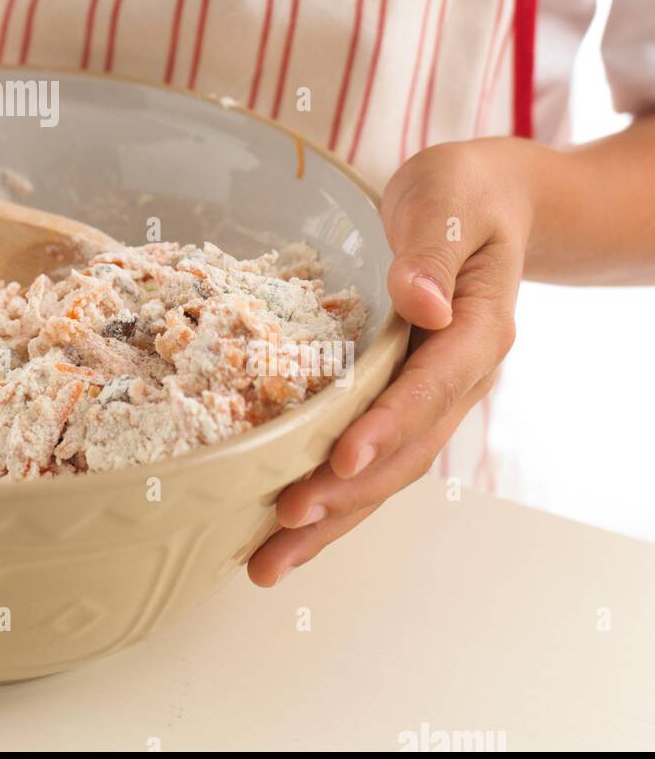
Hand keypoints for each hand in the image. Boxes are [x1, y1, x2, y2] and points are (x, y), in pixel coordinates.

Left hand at [247, 137, 535, 585]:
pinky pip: (372, 456)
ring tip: (269, 563)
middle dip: (345, 497)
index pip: (430, 389)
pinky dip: (334, 496)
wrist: (489, 205)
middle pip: (407, 452)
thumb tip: (421, 303)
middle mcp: (460, 377)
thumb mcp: (450, 202)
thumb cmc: (464, 195)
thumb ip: (434, 250)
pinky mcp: (405, 399)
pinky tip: (285, 527)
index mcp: (477, 330)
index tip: (341, 459)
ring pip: (388, 472)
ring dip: (333, 519)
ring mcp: (435, 396)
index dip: (386, 427)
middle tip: (283, 530)